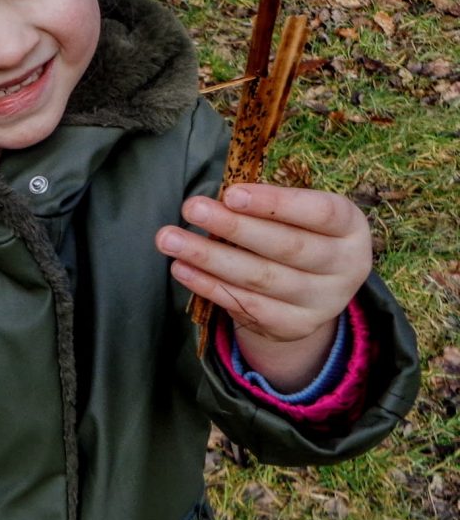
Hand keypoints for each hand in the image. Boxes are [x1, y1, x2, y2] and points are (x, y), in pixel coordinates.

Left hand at [157, 183, 370, 388]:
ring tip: (169, 239)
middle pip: (285, 247)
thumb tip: (220, 197)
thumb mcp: (301, 215)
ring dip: (209, 257)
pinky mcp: (294, 326)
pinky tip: (181, 268)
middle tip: (191, 208)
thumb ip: (270, 205)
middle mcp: (345, 267)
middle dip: (233, 227)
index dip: (275, 203)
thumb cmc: (300, 234)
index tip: (231, 193)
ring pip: (259, 278)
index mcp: (351, 229)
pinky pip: (245, 305)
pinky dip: (209, 286)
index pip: (320, 213)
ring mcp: (322, 302)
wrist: (316, 292)